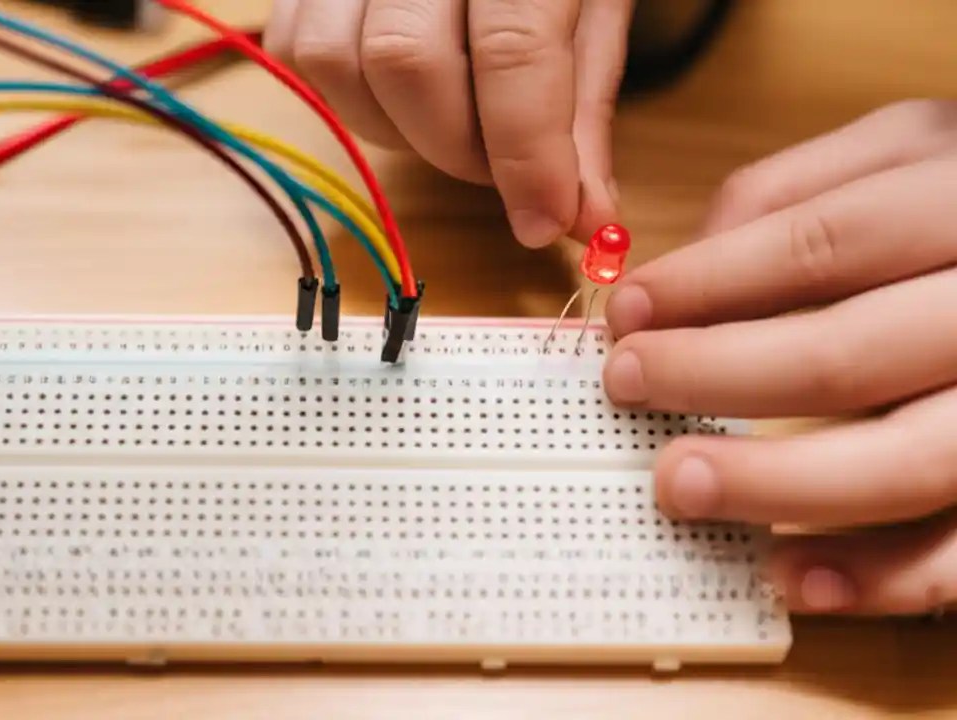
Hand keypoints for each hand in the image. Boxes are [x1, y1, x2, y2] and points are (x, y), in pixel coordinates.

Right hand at [264, 0, 631, 246]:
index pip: (512, 50)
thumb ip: (582, 111)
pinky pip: (296, 50)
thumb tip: (581, 218)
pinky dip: (349, 97)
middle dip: (455, 147)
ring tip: (449, 121)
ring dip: (395, 127)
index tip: (542, 222)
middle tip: (497, 167)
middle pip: (406, 61)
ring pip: (336, 61)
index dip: (526, 154)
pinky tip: (400, 95)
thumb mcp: (596, 7)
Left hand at [603, 99, 956, 615]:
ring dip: (777, 483)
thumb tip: (688, 266)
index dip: (711, 283)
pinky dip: (878, 575)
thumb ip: (796, 191)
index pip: (823, 246)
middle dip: (717, 376)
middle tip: (627, 386)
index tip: (625, 313)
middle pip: (848, 355)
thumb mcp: (905, 150)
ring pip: (906, 461)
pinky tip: (789, 576)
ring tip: (679, 484)